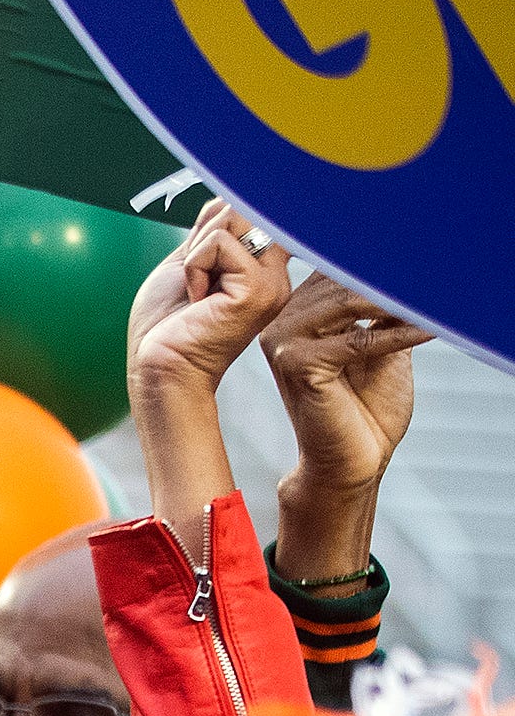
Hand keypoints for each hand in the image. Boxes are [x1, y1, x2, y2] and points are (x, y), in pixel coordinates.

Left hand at [129, 201, 294, 401]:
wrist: (156, 366)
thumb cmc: (165, 327)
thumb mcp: (189, 265)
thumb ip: (212, 232)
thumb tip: (226, 196)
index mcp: (262, 268)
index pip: (256, 211)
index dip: (227, 211)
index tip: (207, 231)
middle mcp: (275, 275)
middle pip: (243, 207)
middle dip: (205, 234)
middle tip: (194, 278)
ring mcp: (272, 283)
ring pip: (233, 218)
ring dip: (197, 252)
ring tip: (196, 290)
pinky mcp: (257, 290)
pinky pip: (218, 244)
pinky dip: (194, 267)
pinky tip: (196, 299)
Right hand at [264, 275, 433, 583]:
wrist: (351, 461)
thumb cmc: (364, 409)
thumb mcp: (380, 342)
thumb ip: (384, 306)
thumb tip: (410, 264)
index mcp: (294, 315)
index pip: (335, 268)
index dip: (376, 261)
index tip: (421, 254)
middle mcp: (280, 325)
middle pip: (340, 280)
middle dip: (389, 277)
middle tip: (435, 274)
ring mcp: (284, 344)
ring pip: (349, 301)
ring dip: (397, 300)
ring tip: (434, 298)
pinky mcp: (300, 365)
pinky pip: (360, 338)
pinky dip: (400, 332)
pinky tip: (429, 329)